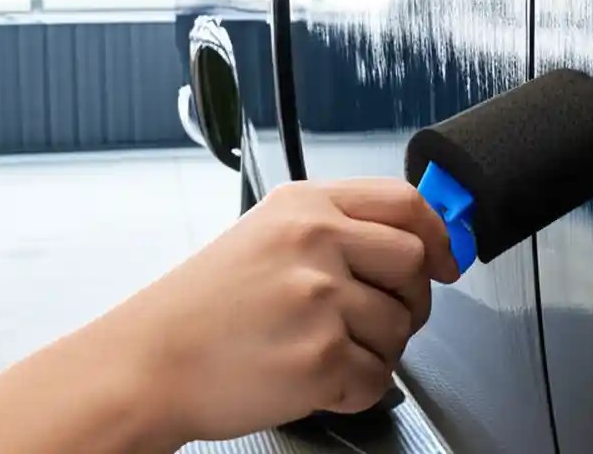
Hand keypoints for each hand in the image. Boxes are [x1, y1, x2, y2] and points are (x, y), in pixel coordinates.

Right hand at [94, 178, 459, 446]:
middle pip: (415, 263)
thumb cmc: (202, 308)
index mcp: (305, 206)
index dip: (438, 233)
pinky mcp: (321, 358)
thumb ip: (337, 228)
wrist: (146, 365)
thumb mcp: (265, 236)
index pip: (405, 202)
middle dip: (408, 299)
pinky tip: (313, 378)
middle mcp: (316, 243)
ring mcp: (320, 300)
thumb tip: (418, 240)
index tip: (446, 259)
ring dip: (375, 349)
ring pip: (400, 327)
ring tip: (321, 349)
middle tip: (374, 318)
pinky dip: (354, 389)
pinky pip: (377, 378)